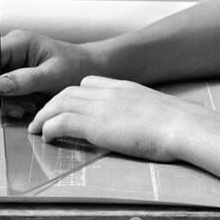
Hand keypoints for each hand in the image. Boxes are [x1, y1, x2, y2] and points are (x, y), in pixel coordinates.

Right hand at [0, 30, 102, 120]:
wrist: (87, 69)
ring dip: (4, 103)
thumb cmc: (75, 66)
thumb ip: (27, 79)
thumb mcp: (54, 75)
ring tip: (27, 109)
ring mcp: (8, 65)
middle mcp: (8, 52)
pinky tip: (27, 108)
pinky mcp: (11, 79)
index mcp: (17, 42)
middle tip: (16, 110)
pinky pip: (0, 95)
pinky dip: (10, 105)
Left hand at [27, 75, 202, 162]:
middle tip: (42, 116)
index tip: (65, 104)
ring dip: (44, 115)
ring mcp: (100, 107)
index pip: (88, 82)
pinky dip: (49, 128)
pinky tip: (46, 137)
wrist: (182, 125)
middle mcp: (108, 92)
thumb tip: (146, 124)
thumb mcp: (157, 110)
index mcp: (123, 87)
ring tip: (36, 128)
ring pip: (59, 104)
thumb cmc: (179, 124)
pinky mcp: (95, 126)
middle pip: (68, 91)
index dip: (72, 94)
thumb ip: (143, 112)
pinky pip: (61, 122)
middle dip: (52, 103)